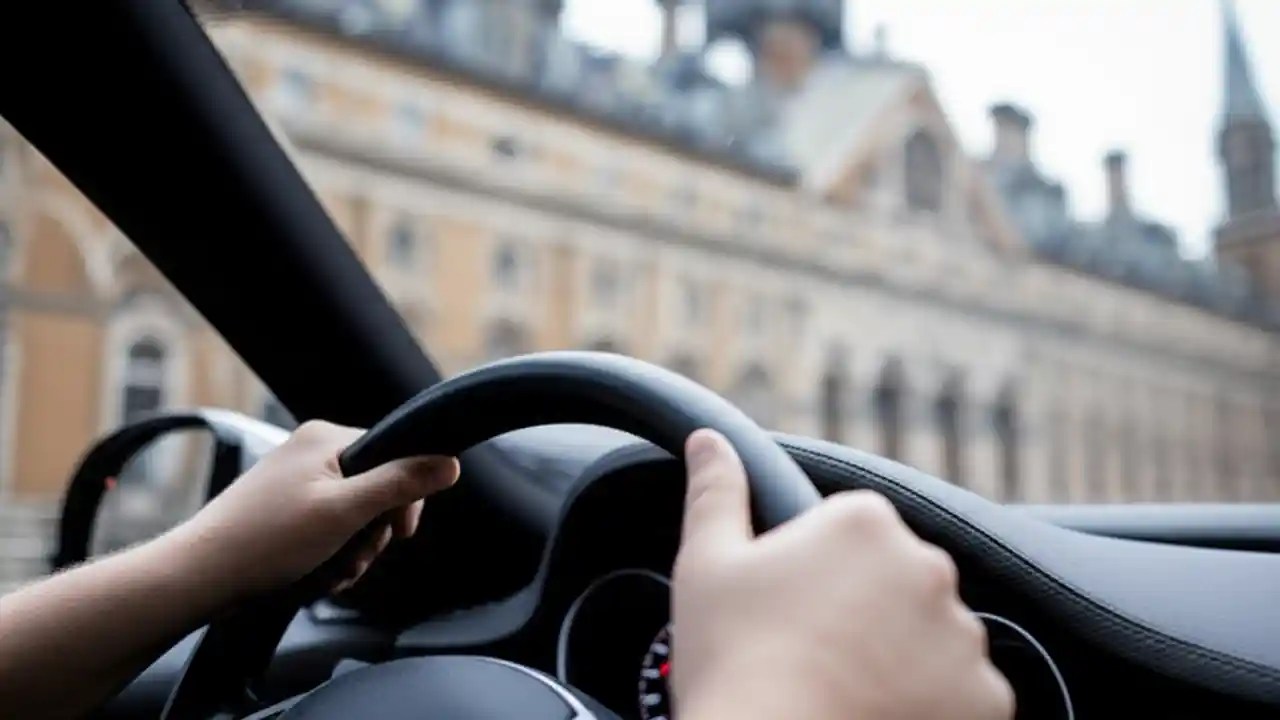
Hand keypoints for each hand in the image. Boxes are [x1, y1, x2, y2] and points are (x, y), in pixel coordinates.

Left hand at [173, 420, 459, 598]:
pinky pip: (329, 530)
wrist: (201, 576)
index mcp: (326, 438)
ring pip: (355, 517)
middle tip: (352, 557)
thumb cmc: (267, 540)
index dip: (404, 500)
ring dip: (351, 552)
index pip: (396, 456)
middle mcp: (311, 453)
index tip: (397, 532)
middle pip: (377, 491)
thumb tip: (451, 463)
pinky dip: (329, 557)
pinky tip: (314, 574)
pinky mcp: (285, 511)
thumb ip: (401, 484)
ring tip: (328, 571)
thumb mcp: (346, 512)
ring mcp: (296, 482)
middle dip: (372, 534)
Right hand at [671, 429, 1013, 719]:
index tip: (790, 611)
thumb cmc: (732, 659)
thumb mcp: (706, 565)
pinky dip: (934, 707)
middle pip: (898, 582)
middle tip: (813, 655)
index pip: (853, 534)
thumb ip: (716, 492)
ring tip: (845, 692)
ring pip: (932, 639)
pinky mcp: (987, 699)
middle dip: (866, 612)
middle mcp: (928, 567)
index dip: (817, 574)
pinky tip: (880, 715)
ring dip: (903, 658)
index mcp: (865, 522)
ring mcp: (963, 636)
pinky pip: (964, 695)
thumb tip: (708, 439)